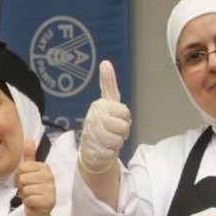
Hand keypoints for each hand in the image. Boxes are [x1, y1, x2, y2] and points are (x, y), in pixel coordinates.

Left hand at [15, 139, 55, 215]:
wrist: (39, 211)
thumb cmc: (33, 191)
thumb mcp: (30, 172)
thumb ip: (29, 156)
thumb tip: (29, 139)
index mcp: (44, 167)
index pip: (22, 167)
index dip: (18, 176)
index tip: (24, 182)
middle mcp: (49, 176)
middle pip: (23, 178)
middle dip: (21, 187)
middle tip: (28, 191)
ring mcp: (51, 188)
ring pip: (25, 189)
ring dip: (25, 195)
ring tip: (32, 197)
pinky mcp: (49, 200)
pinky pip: (29, 199)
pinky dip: (29, 203)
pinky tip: (34, 203)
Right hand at [79, 60, 130, 174]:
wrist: (90, 149)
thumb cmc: (103, 123)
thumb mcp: (108, 102)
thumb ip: (108, 83)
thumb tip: (105, 62)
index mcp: (99, 105)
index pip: (126, 112)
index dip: (124, 118)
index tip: (115, 119)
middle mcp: (93, 118)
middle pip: (124, 126)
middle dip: (122, 132)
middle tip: (112, 131)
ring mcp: (92, 135)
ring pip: (119, 140)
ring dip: (117, 143)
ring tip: (108, 140)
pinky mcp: (93, 151)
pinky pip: (113, 152)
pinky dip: (111, 152)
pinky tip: (104, 149)